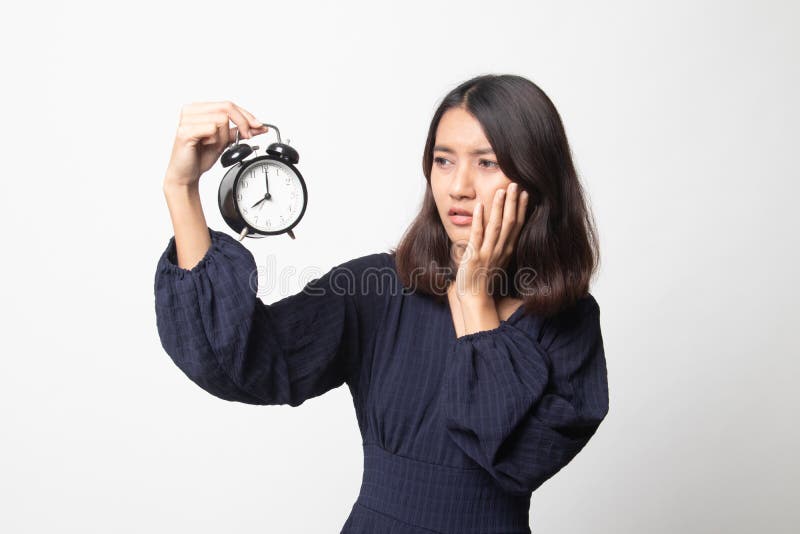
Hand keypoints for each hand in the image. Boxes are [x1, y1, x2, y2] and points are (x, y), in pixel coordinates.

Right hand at [163, 101, 268, 187]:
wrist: (186, 174)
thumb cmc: (199, 157)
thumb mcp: (224, 141)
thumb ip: (238, 131)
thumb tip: (258, 127)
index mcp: (199, 109)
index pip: (228, 104)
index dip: (246, 115)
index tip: (258, 126)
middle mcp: (191, 111)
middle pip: (227, 108)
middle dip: (242, 123)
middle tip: (248, 136)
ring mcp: (186, 120)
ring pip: (221, 119)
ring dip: (223, 136)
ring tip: (214, 145)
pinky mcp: (185, 131)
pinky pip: (211, 129)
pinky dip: (214, 140)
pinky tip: (206, 145)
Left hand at [454, 182, 528, 301]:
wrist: (475, 297)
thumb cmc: (484, 278)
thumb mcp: (497, 259)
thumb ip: (500, 244)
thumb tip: (503, 231)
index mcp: (507, 249)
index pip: (517, 225)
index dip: (521, 208)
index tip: (525, 192)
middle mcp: (500, 250)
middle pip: (510, 222)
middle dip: (513, 203)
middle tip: (515, 184)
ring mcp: (488, 253)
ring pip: (496, 227)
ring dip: (498, 208)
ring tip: (501, 191)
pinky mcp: (474, 257)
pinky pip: (477, 236)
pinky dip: (478, 221)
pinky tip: (479, 207)